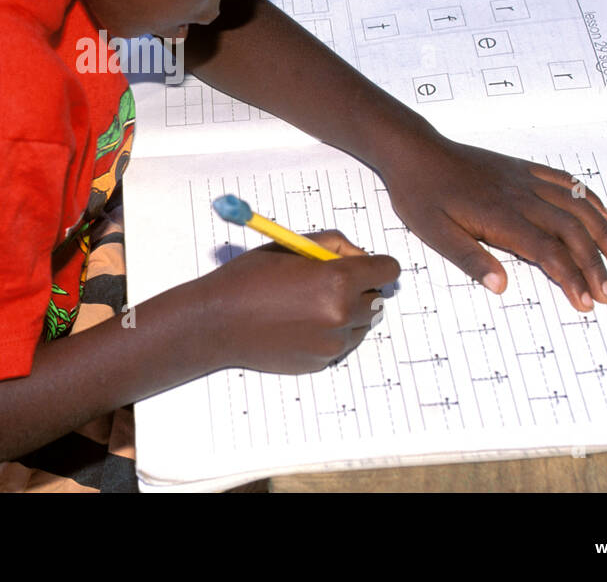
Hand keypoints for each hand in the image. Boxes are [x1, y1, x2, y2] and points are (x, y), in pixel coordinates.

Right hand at [201, 230, 400, 374]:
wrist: (218, 322)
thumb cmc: (249, 278)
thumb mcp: (290, 245)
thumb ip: (333, 244)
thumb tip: (359, 255)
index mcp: (337, 279)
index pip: (388, 270)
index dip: (378, 265)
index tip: (367, 266)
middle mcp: (341, 313)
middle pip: (377, 299)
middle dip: (360, 289)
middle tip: (330, 283)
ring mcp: (332, 342)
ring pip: (362, 324)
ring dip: (347, 312)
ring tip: (311, 305)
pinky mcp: (322, 362)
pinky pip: (341, 343)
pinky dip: (329, 333)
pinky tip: (298, 324)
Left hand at [380, 135, 606, 310]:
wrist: (414, 151)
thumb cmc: (420, 194)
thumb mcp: (434, 233)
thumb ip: (470, 259)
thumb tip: (501, 287)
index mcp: (502, 217)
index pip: (548, 252)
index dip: (571, 278)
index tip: (587, 302)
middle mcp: (522, 197)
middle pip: (572, 232)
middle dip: (595, 264)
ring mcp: (525, 180)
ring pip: (577, 206)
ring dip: (604, 233)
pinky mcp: (522, 168)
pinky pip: (564, 181)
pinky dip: (589, 198)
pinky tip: (604, 214)